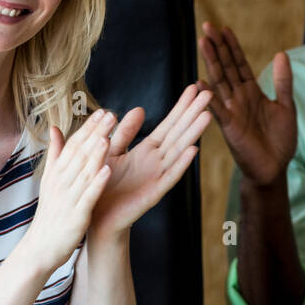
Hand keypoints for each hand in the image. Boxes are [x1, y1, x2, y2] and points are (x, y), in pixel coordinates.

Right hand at [26, 110, 114, 273]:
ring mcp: (68, 198)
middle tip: (110, 115)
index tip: (102, 111)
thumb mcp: (50, 181)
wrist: (40, 248)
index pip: (73, 145)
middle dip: (95, 133)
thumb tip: (54, 128)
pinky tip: (109, 170)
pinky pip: (88, 196)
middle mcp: (61, 182)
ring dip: (96, 154)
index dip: (87, 128)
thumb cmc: (51, 213)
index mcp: (56, 173)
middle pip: (79, 153)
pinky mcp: (76, 215)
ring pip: (83, 172)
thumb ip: (55, 154)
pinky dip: (97, 183)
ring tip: (108, 136)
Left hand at [88, 85, 212, 239]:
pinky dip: (182, 164)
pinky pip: (170, 176)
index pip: (169, 124)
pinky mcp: (153, 193)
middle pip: (179, 133)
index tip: (194, 88)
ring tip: (207, 116)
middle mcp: (157, 162)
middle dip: (193, 113)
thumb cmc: (102, 185)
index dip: (181, 107)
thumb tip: (138, 109)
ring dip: (193, 133)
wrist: (95, 216)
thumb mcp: (110, 151)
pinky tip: (194, 150)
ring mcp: (158, 177)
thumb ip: (125, 132)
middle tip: (209, 93)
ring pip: (179, 151)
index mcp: (147, 151)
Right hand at [198, 22, 296, 186]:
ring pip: (220, 82)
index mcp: (252, 92)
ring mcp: (232, 111)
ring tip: (202, 42)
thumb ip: (283, 82)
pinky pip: (219, 110)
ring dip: (211, 62)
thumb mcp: (286, 106)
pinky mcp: (230, 127)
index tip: (224, 28)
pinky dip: (210, 98)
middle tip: (207, 25)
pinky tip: (200, 83)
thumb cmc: (280, 139)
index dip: (232, 46)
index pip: (240, 64)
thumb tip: (281, 54)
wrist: (275, 168)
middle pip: (226, 67)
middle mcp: (239, 98)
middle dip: (217, 47)